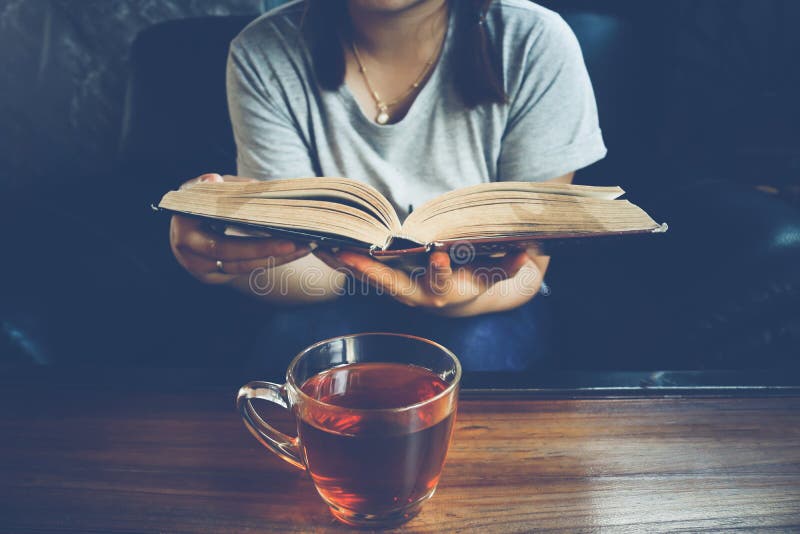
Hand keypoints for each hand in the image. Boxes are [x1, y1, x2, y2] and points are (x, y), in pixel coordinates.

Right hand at [169, 173, 310, 283]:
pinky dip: (270, 260)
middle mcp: (185, 245)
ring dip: (274, 258)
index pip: (208, 220)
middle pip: (227, 251)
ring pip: (239, 266)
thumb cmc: (205, 201)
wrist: (189, 226)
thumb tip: (257, 188)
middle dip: (263, 248)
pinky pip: (245, 270)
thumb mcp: (213, 188)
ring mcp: (198, 265)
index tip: (267, 223)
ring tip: (304, 246)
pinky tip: (294, 252)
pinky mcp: (213, 276)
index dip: (229, 216)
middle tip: (294, 243)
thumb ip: (230, 187)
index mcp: (183, 218)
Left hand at [316, 247, 535, 311]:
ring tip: (322, 246)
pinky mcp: (387, 281)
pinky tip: (321, 246)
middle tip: (351, 256)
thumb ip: (513, 266)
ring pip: (370, 279)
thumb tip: (526, 252)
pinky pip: (361, 271)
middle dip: (371, 271)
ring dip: (347, 264)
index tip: (438, 255)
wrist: (464, 297)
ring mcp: (399, 290)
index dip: (441, 271)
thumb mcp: (502, 274)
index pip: (443, 283)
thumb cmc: (482, 278)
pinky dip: (343, 260)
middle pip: (392, 286)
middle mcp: (418, 295)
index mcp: (447, 291)